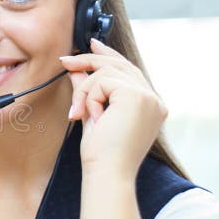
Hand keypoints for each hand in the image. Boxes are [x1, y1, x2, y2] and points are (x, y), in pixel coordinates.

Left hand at [59, 38, 167, 177]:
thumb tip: (77, 68)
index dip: (109, 56)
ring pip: (106, 73)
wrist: (107, 173)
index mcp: (150, 106)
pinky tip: (91, 117)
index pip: (129, 71)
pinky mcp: (136, 96)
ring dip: (85, 91)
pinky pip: (102, 82)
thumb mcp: (93, 115)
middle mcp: (154, 100)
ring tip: (79, 113)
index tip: (92, 45)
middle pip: (119, 65)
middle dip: (89, 61)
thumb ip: (89, 90)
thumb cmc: (101, 154)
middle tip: (65, 60)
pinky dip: (89, 98)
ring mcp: (148, 97)